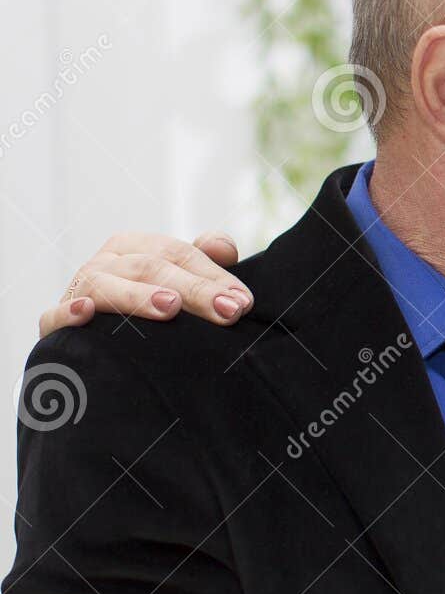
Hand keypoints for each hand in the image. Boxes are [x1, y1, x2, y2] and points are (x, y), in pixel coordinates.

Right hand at [40, 231, 249, 337]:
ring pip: (106, 285)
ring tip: (170, 307)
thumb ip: (203, 262)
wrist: (96, 346)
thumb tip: (226, 248)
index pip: (178, 253)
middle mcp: (105, 264)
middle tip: (227, 311)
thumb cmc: (145, 306)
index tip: (243, 302)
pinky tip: (86, 313)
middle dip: (193, 289)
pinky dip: (68, 313)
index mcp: (135, 247)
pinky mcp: (53, 325)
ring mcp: (77, 292)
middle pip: (150, 268)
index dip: (213, 275)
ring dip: (138, 296)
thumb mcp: (174, 280)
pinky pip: (53, 317)